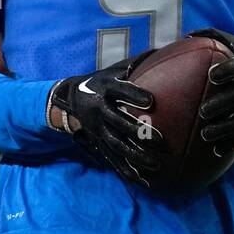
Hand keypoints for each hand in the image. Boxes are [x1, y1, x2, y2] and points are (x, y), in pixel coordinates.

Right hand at [48, 52, 161, 187]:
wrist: (69, 99)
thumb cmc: (99, 82)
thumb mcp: (111, 70)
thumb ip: (135, 64)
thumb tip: (164, 51)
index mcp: (104, 89)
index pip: (120, 90)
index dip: (134, 95)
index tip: (151, 100)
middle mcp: (99, 110)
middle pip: (119, 123)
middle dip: (139, 133)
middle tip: (162, 141)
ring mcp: (98, 130)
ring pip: (117, 145)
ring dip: (136, 156)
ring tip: (156, 165)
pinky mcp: (98, 143)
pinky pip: (113, 160)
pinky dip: (127, 171)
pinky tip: (144, 182)